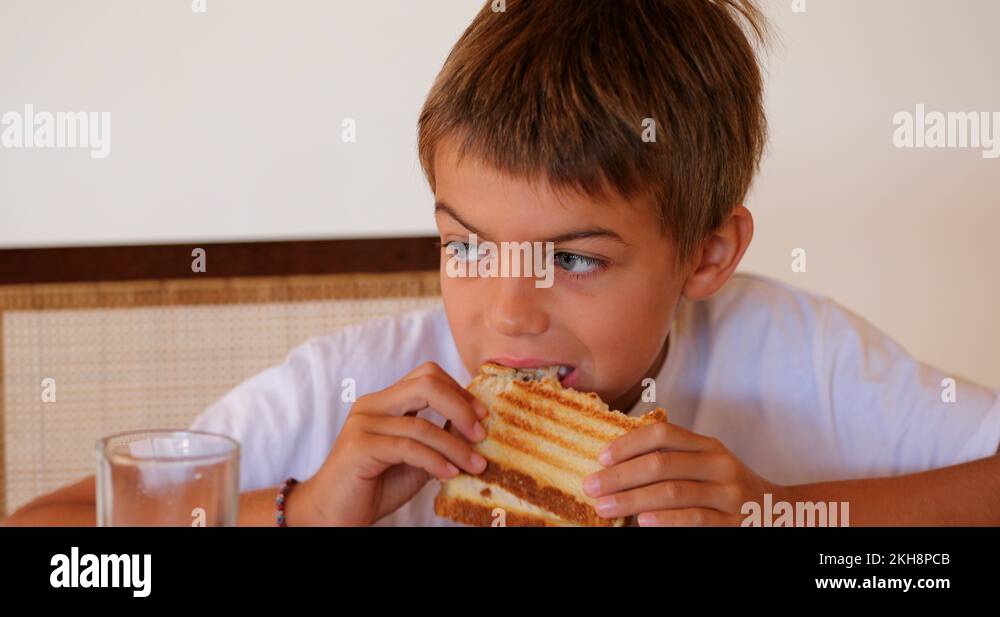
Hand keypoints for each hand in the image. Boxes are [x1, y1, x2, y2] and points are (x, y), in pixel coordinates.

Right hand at [293, 362, 488, 525]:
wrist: (333, 514)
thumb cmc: (374, 486)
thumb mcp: (416, 459)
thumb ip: (439, 440)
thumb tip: (476, 430)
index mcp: (385, 402)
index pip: (427, 376)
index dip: (459, 391)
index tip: (483, 416)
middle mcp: (372, 405)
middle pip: (426, 384)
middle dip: (461, 407)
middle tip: (482, 435)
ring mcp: (363, 424)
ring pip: (422, 424)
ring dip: (456, 447)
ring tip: (476, 466)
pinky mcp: (359, 447)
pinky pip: (408, 448)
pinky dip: (435, 461)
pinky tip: (450, 474)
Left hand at [582, 421, 783, 525]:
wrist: (780, 513)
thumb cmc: (726, 488)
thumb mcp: (706, 465)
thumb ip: (672, 459)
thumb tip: (614, 465)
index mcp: (708, 445)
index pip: (662, 434)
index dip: (628, 444)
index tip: (600, 458)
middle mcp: (719, 464)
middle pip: (661, 464)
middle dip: (619, 476)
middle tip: (590, 486)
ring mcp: (729, 494)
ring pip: (673, 492)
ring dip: (632, 500)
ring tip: (605, 506)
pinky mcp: (733, 522)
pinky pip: (695, 518)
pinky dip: (666, 520)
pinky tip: (643, 522)